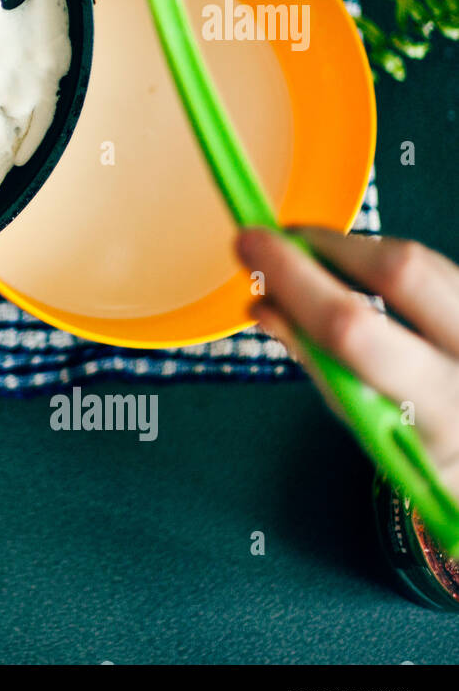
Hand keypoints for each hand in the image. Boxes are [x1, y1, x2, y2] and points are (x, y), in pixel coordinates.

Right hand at [236, 226, 458, 499]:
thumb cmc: (421, 451)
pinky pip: (438, 266)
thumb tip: (265, 307)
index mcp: (434, 413)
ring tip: (312, 255)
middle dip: (327, 246)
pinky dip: (387, 260)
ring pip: (422, 259)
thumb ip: (321, 368)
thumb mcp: (368, 431)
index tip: (253, 248)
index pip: (357, 332)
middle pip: (403, 272)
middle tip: (279, 238)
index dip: (297, 281)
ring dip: (355, 249)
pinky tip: (358, 269)